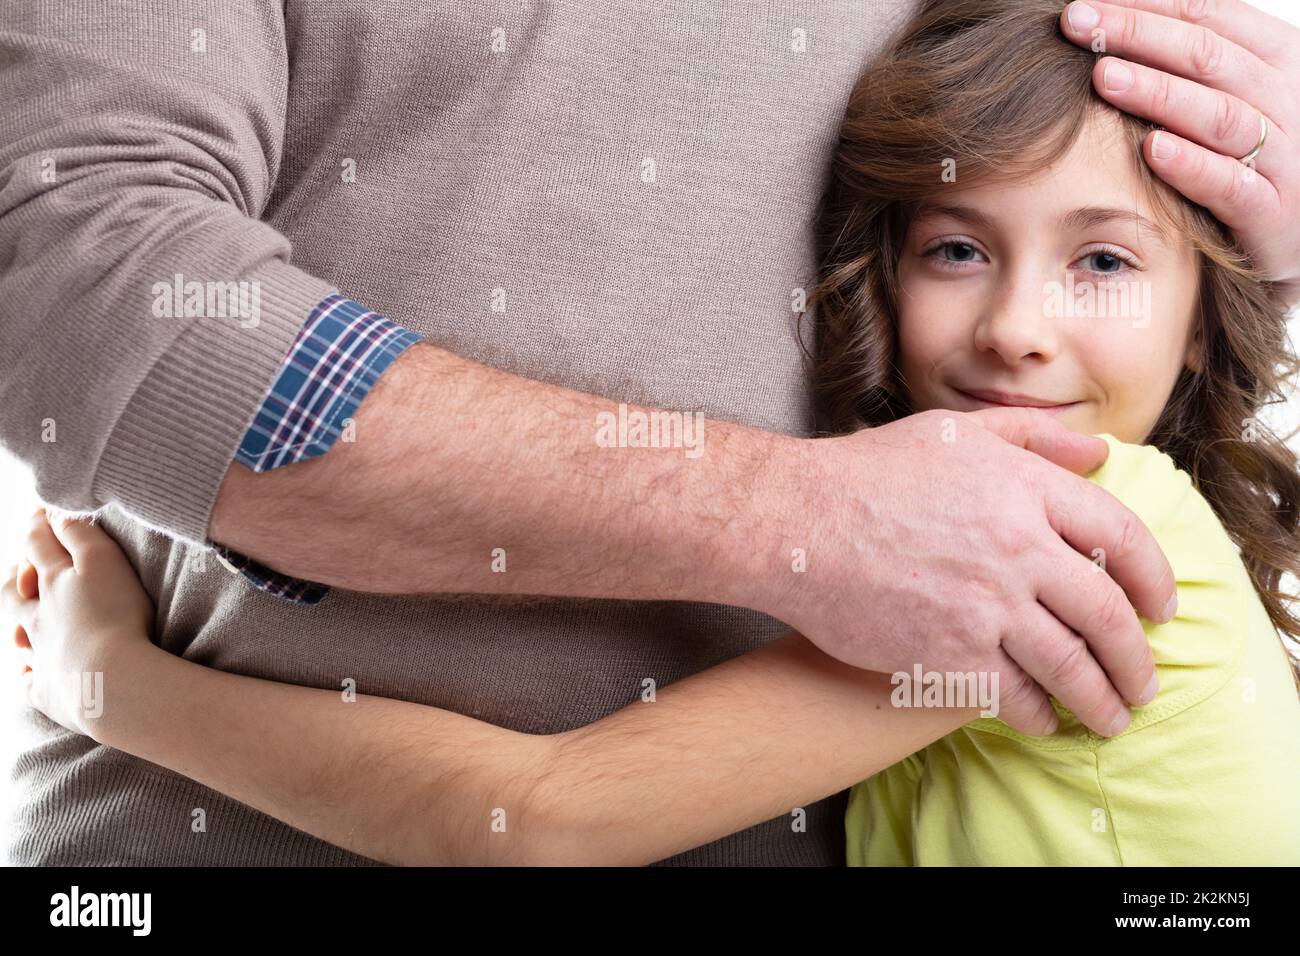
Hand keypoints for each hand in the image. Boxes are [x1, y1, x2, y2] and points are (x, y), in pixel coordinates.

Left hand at [2, 507, 155, 738]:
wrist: (113, 682)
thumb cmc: (116, 617)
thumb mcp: (104, 562)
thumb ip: (81, 534)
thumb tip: (60, 515)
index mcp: (54, 584)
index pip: (39, 545)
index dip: (40, 524)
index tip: (44, 511)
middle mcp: (38, 619)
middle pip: (15, 593)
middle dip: (18, 576)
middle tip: (22, 569)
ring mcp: (41, 656)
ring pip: (19, 637)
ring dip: (18, 626)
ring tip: (21, 624)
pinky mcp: (50, 691)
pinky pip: (32, 682)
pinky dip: (30, 673)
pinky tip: (32, 671)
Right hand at [769, 408, 1174, 738]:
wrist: (795, 522)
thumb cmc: (865, 473)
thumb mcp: (954, 433)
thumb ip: (1031, 438)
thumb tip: (1099, 454)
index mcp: (1025, 489)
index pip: (1122, 539)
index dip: (1154, 578)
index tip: (1161, 607)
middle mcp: (1018, 548)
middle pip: (1109, 615)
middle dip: (1138, 661)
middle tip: (1144, 683)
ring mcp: (986, 605)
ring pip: (1073, 666)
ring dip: (1102, 701)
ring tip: (1111, 717)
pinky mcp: (949, 654)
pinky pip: (1015, 697)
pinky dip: (1038, 715)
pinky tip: (1042, 720)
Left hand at [1061, 0, 1299, 307]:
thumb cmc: (1255, 163)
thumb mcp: (1237, 99)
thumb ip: (1197, 65)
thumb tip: (1126, 23)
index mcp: (1278, 61)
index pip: (1210, 17)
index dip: (1147, 6)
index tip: (1088, 2)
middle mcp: (1287, 100)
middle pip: (1208, 56)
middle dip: (1137, 35)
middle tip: (1078, 25)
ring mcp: (1285, 158)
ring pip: (1219, 114)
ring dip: (1157, 92)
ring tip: (1102, 76)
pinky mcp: (1274, 213)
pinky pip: (1231, 184)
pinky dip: (1191, 165)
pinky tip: (1150, 149)